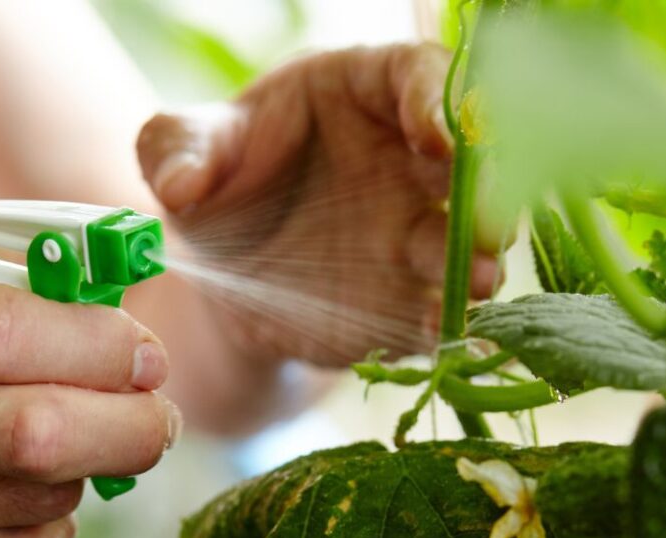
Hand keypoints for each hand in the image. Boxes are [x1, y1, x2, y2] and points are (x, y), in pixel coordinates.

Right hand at [0, 240, 178, 537]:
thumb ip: (3, 293)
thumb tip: (127, 333)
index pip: (7, 334)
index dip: (103, 350)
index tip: (145, 360)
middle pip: (38, 435)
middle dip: (132, 429)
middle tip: (155, 422)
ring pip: (42, 504)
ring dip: (84, 480)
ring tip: (67, 456)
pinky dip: (50, 537)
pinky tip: (26, 509)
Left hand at [136, 43, 500, 366]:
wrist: (225, 272)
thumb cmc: (217, 181)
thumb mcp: (181, 151)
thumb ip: (176, 149)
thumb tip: (180, 183)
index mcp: (362, 92)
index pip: (417, 75)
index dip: (436, 100)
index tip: (434, 135)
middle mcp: (409, 157)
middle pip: (470, 158)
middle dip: (486, 186)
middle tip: (489, 216)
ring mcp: (418, 229)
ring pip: (468, 238)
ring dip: (481, 259)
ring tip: (482, 281)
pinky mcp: (410, 295)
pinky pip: (437, 307)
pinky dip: (445, 322)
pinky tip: (445, 333)